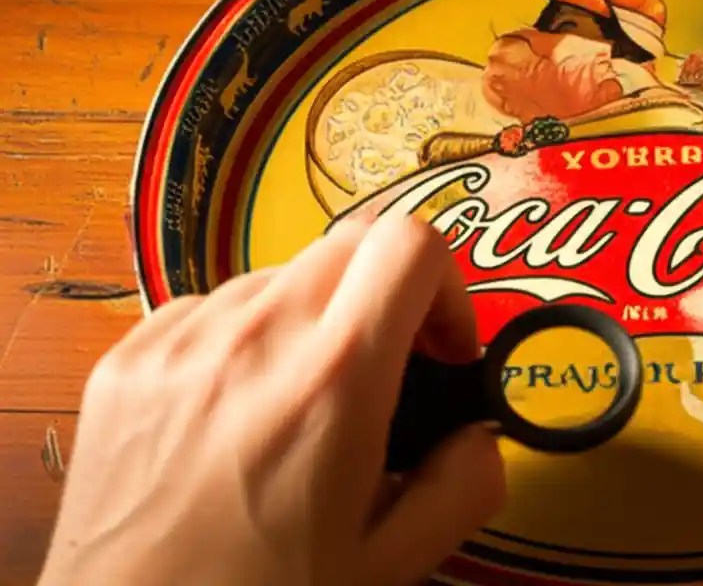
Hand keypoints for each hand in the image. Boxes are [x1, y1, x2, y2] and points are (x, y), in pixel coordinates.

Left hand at [39, 215, 504, 585]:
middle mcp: (254, 338)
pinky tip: (237, 416)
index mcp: (332, 384)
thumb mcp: (389, 562)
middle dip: (388, 295)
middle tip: (388, 370)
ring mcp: (181, 341)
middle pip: (350, 244)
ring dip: (315, 320)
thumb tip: (476, 433)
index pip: (410, 244)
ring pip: (281, 277)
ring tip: (302, 407)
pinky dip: (246, 341)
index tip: (442, 348)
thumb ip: (464, 485)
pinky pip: (213, 309)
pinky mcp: (130, 356)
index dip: (447, 286)